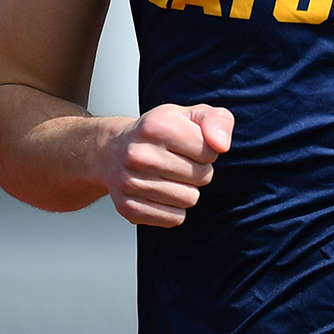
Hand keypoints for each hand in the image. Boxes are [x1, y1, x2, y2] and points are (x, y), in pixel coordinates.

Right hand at [98, 103, 232, 227]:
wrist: (112, 151)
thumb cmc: (157, 132)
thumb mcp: (189, 115)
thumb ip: (217, 120)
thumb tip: (221, 145)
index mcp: (156, 126)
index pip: (209, 151)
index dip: (207, 150)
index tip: (190, 145)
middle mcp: (140, 154)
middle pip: (202, 177)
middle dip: (198, 170)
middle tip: (178, 161)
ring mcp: (131, 182)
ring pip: (189, 199)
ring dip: (187, 190)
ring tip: (169, 176)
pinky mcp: (128, 208)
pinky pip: (174, 218)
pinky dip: (173, 208)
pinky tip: (160, 191)